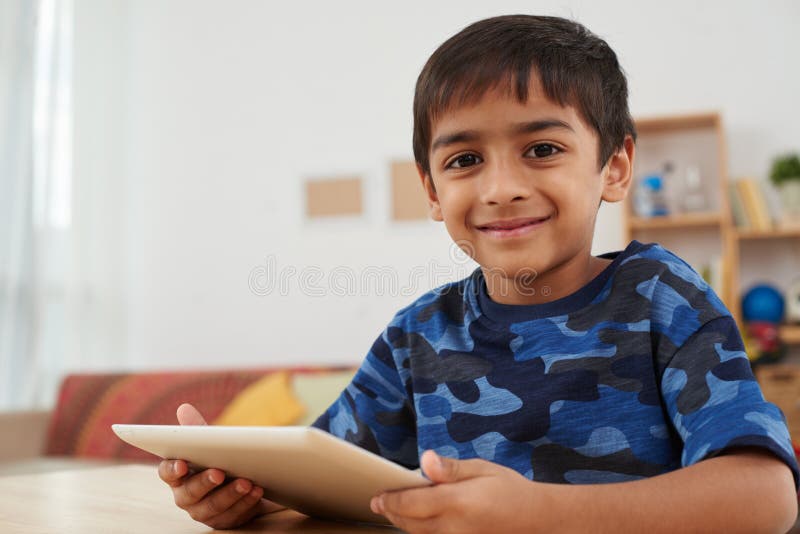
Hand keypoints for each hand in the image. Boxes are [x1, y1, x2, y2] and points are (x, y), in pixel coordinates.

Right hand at [157, 403, 283, 528]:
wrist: (246, 480)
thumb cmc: (220, 458)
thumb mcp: (210, 444)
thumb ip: (197, 430)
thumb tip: (184, 408)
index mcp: (178, 475)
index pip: (167, 473)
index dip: (172, 470)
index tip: (182, 464)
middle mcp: (186, 496)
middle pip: (190, 493)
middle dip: (205, 483)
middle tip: (219, 472)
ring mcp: (205, 511)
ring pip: (214, 507)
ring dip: (231, 494)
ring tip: (247, 481)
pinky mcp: (225, 521)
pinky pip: (234, 515)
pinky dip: (246, 503)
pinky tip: (258, 490)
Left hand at [370, 450, 544, 533]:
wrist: (536, 519)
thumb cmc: (509, 489)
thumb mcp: (481, 469)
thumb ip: (450, 469)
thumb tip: (425, 460)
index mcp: (457, 502)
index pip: (411, 504)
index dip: (390, 501)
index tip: (377, 496)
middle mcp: (454, 527)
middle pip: (409, 523)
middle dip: (391, 512)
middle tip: (379, 502)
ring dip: (403, 523)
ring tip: (393, 509)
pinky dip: (421, 531)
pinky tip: (418, 519)